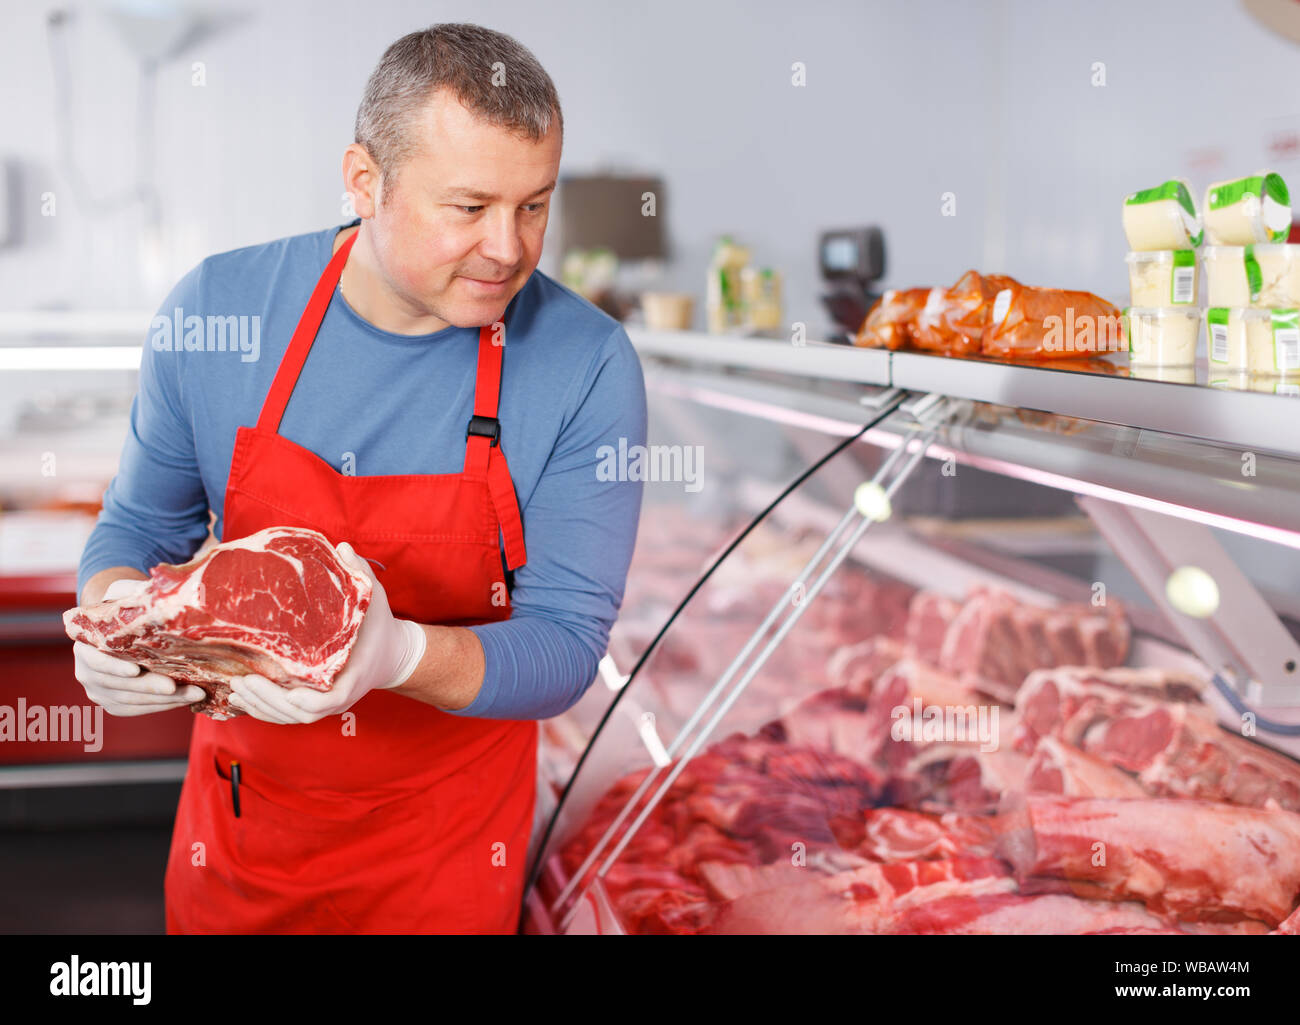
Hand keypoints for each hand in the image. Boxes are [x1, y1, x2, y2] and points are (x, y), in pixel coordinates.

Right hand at [72, 579, 205, 716]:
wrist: (125, 625)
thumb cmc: (127, 605)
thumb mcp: (127, 592)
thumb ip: (136, 591)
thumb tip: (162, 591)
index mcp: (84, 644)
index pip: (96, 660)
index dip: (115, 667)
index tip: (137, 670)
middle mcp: (86, 671)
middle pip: (116, 685)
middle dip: (148, 687)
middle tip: (177, 686)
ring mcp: (99, 690)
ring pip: (129, 700)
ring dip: (162, 700)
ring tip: (195, 694)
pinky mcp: (114, 702)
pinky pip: (136, 709)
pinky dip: (161, 706)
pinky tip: (185, 700)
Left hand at [227, 541, 426, 724]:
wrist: (390, 655)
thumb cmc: (380, 627)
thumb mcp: (374, 598)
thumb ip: (360, 574)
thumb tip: (342, 547)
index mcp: (353, 676)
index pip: (330, 701)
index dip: (307, 702)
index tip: (289, 691)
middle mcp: (338, 696)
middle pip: (300, 713)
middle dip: (269, 701)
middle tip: (242, 681)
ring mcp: (325, 703)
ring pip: (289, 718)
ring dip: (261, 707)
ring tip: (236, 688)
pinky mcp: (314, 702)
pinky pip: (286, 715)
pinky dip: (264, 710)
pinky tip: (243, 697)